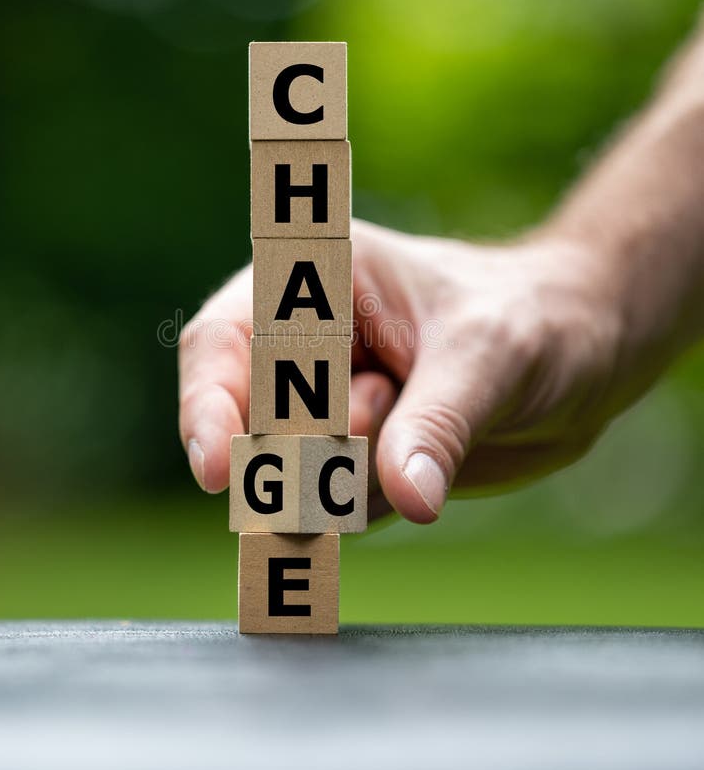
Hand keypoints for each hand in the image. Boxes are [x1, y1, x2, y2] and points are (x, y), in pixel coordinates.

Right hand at [178, 219, 624, 522]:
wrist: (581, 357)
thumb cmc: (536, 318)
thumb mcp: (490, 355)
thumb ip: (438, 422)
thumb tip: (407, 499)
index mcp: (318, 280)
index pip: (225, 341)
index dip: (208, 403)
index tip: (221, 471)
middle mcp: (307, 347)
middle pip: (252, 423)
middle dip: (307, 452)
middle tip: (385, 427)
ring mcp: (327, 409)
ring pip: (295, 478)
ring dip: (355, 481)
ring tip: (427, 428)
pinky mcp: (352, 462)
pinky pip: (336, 509)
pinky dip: (371, 507)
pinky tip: (424, 471)